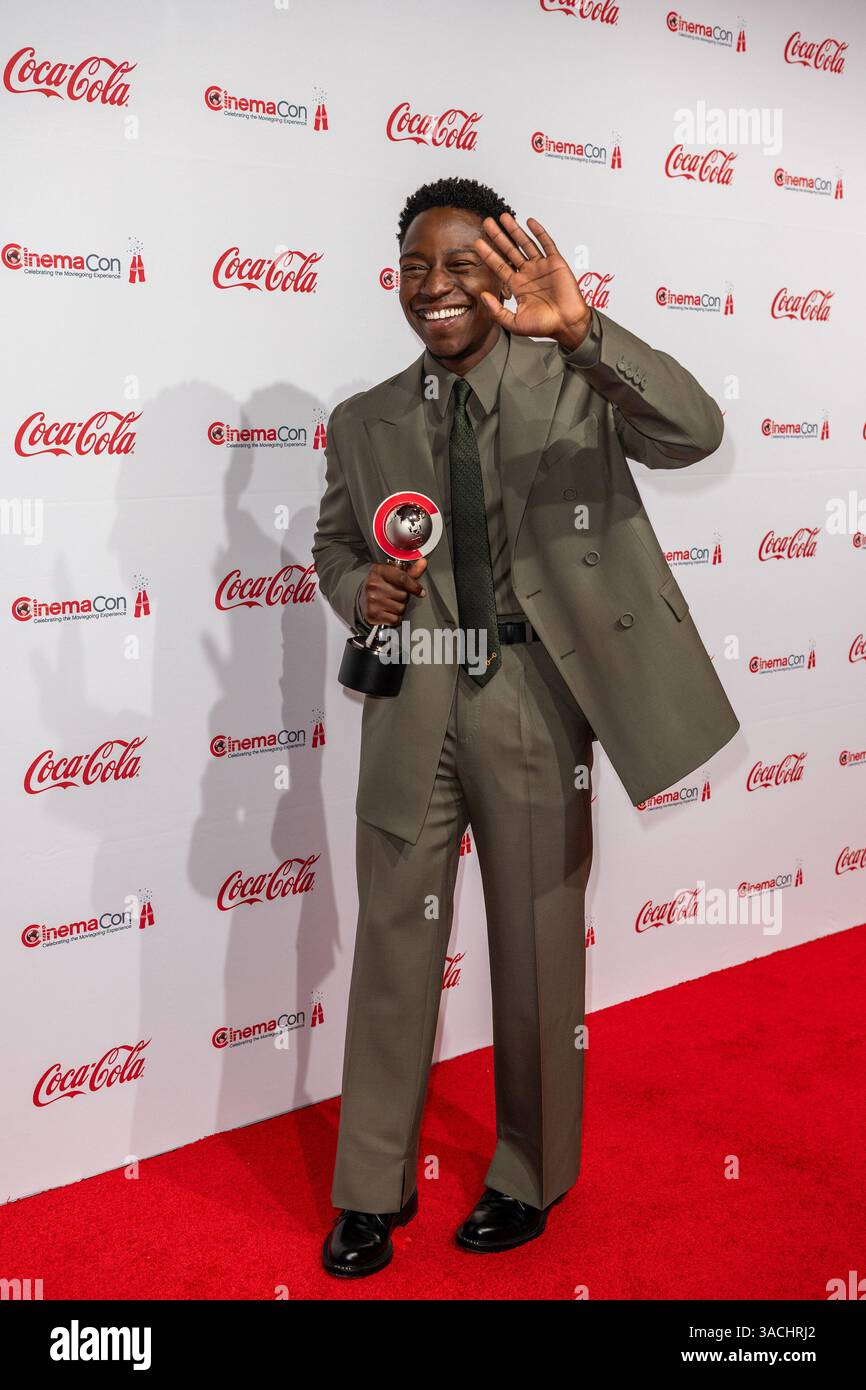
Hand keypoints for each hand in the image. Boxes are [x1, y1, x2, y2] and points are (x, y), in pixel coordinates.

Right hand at [361, 557, 426, 625]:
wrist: (363, 599)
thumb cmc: (380, 585)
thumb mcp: (393, 574)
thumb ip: (410, 571)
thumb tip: (423, 562)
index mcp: (379, 571)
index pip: (402, 578)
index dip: (414, 586)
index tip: (420, 591)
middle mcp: (373, 584)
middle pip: (403, 595)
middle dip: (404, 597)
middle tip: (395, 595)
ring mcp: (372, 600)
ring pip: (400, 608)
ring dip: (399, 608)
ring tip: (391, 603)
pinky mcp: (372, 614)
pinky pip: (395, 619)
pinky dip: (395, 618)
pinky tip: (388, 611)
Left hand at [473, 213, 591, 347]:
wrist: (567, 324)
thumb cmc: (544, 326)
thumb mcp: (514, 323)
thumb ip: (497, 311)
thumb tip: (483, 296)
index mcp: (518, 286)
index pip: (499, 266)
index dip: (488, 254)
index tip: (477, 243)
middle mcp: (528, 273)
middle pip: (510, 250)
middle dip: (498, 236)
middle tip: (486, 223)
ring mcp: (541, 266)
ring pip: (525, 243)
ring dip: (515, 230)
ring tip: (504, 217)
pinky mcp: (556, 262)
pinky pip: (546, 243)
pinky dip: (539, 232)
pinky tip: (529, 222)